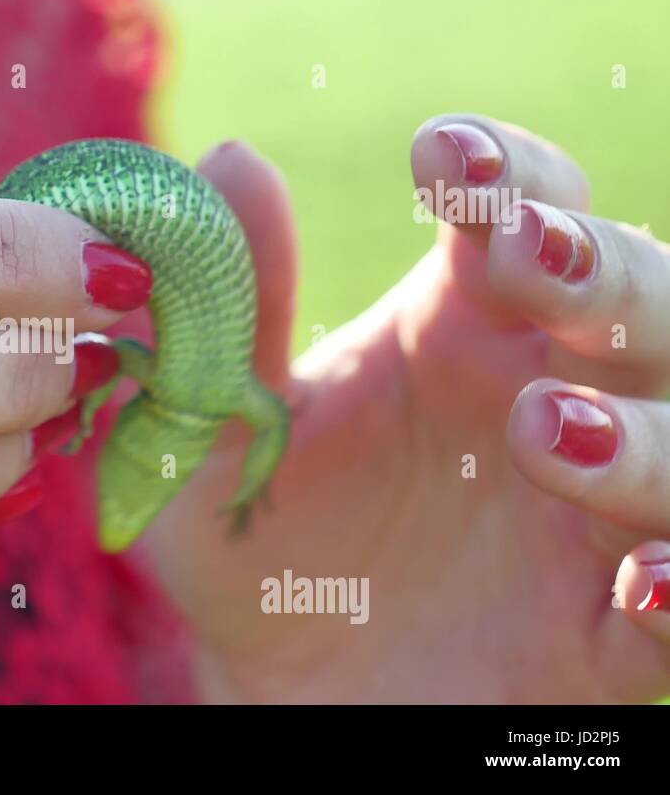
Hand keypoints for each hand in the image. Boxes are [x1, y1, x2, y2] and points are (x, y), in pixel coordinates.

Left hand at [141, 118, 669, 702]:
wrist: (274, 686)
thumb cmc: (252, 541)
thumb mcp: (216, 431)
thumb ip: (233, 311)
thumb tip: (229, 161)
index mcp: (459, 326)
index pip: (522, 211)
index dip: (504, 172)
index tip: (440, 158)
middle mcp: (548, 393)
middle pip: (636, 295)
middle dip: (596, 265)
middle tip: (523, 253)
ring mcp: (597, 510)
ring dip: (641, 429)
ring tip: (540, 429)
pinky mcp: (613, 628)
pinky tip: (640, 583)